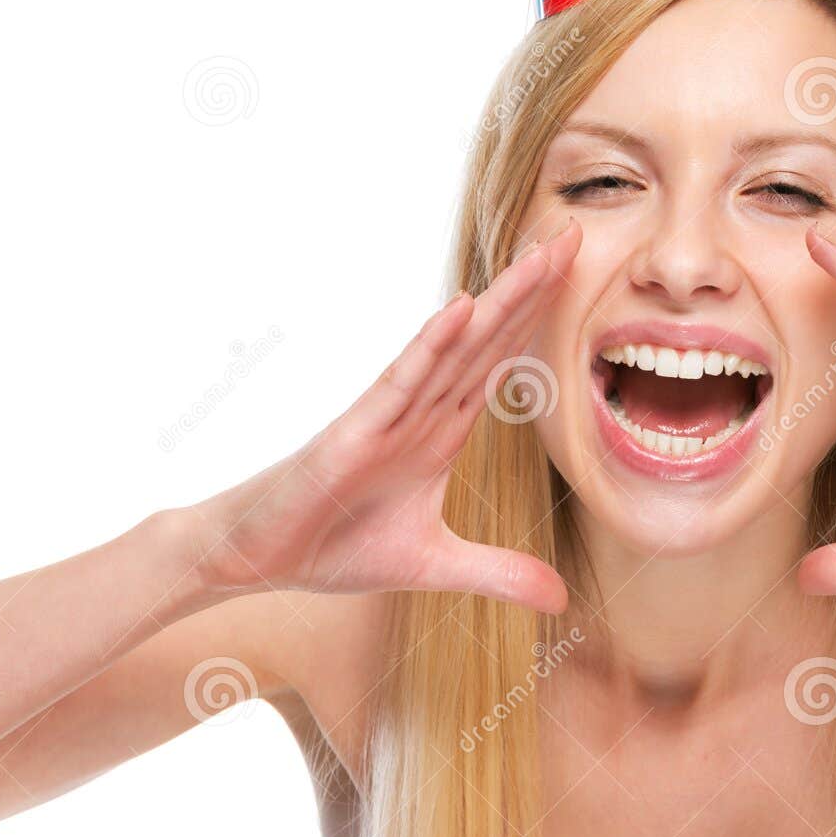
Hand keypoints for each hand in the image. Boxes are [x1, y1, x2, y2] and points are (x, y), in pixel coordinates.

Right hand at [187, 220, 580, 613]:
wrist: (256, 556)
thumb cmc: (334, 544)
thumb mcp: (434, 565)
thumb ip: (497, 574)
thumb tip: (561, 602)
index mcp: (443, 429)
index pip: (503, 360)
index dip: (541, 318)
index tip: (580, 273)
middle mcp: (423, 410)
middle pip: (489, 338)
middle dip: (532, 289)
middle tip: (574, 234)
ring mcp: (389, 414)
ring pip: (455, 348)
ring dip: (497, 303)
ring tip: (539, 257)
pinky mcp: (352, 432)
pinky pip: (399, 383)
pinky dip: (429, 347)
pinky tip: (460, 311)